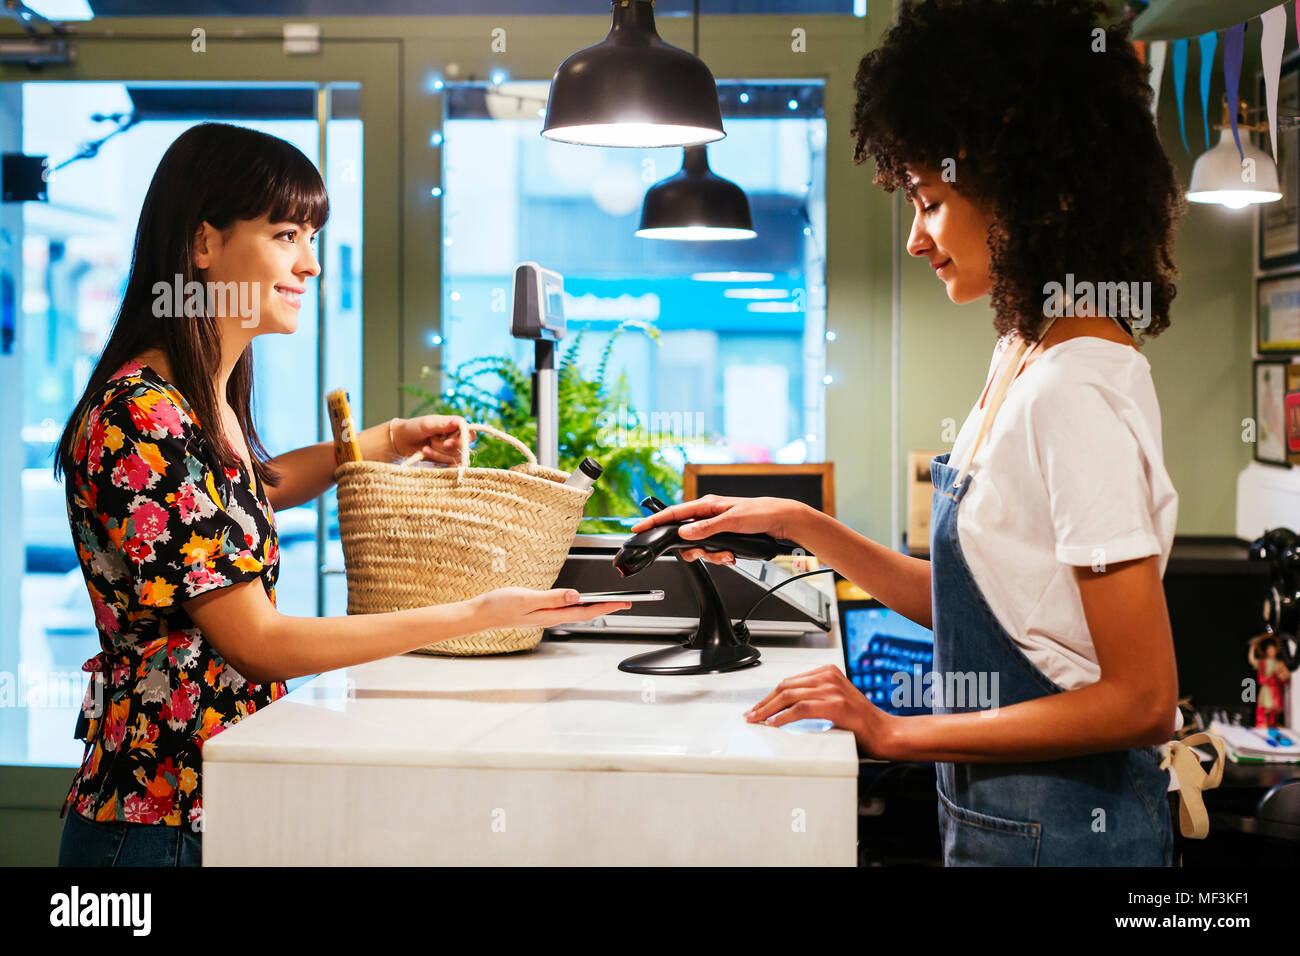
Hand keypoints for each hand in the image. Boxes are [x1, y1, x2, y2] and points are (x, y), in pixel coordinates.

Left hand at [394, 415, 475, 463]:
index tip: (447, 443)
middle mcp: (456, 438)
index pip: (470, 434)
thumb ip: (443, 423)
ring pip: (455, 459)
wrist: (401, 441)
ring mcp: (451, 451)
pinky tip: (430, 459)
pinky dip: (441, 465)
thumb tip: (459, 422)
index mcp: (455, 426)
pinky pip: (450, 467)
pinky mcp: (445, 461)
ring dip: (439, 456)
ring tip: (425, 449)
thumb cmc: (414, 428)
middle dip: (445, 449)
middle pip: (462, 449)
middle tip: (431, 442)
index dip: (462, 441)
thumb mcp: (427, 424)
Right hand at [470, 586, 631, 630]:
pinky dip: (581, 604)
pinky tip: (584, 600)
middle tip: (628, 601)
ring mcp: (547, 615)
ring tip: (613, 600)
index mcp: (551, 615)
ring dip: (597, 606)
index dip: (608, 606)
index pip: (587, 611)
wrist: (480, 614)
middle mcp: (552, 617)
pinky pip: (567, 609)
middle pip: (587, 612)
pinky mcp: (541, 611)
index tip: (625, 602)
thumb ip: (551, 597)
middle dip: (609, 607)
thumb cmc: (499, 605)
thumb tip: (576, 595)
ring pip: (578, 611)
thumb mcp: (526, 598)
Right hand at [627, 494, 804, 564]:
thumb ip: (707, 528)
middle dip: (694, 549)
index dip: (654, 520)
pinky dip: (721, 556)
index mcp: (707, 505)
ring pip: (700, 546)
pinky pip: (713, 550)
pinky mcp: (724, 537)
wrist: (782, 520)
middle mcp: (708, 515)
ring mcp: (716, 527)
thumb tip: (685, 533)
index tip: (637, 527)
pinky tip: (732, 555)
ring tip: (728, 554)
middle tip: (704, 554)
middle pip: (685, 536)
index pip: (674, 513)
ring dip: (712, 555)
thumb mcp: (732, 521)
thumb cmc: (761, 512)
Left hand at [744, 664, 898, 758]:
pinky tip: (774, 723)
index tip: (758, 707)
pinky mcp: (835, 704)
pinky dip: (783, 717)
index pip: (789, 681)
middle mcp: (828, 676)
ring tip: (757, 720)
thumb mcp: (834, 700)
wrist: (884, 732)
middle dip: (764, 702)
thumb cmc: (860, 722)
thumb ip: (813, 698)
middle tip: (751, 715)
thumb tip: (783, 707)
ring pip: (789, 696)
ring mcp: (832, 689)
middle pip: (786, 687)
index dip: (770, 695)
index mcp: (827, 672)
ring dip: (768, 710)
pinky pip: (801, 708)